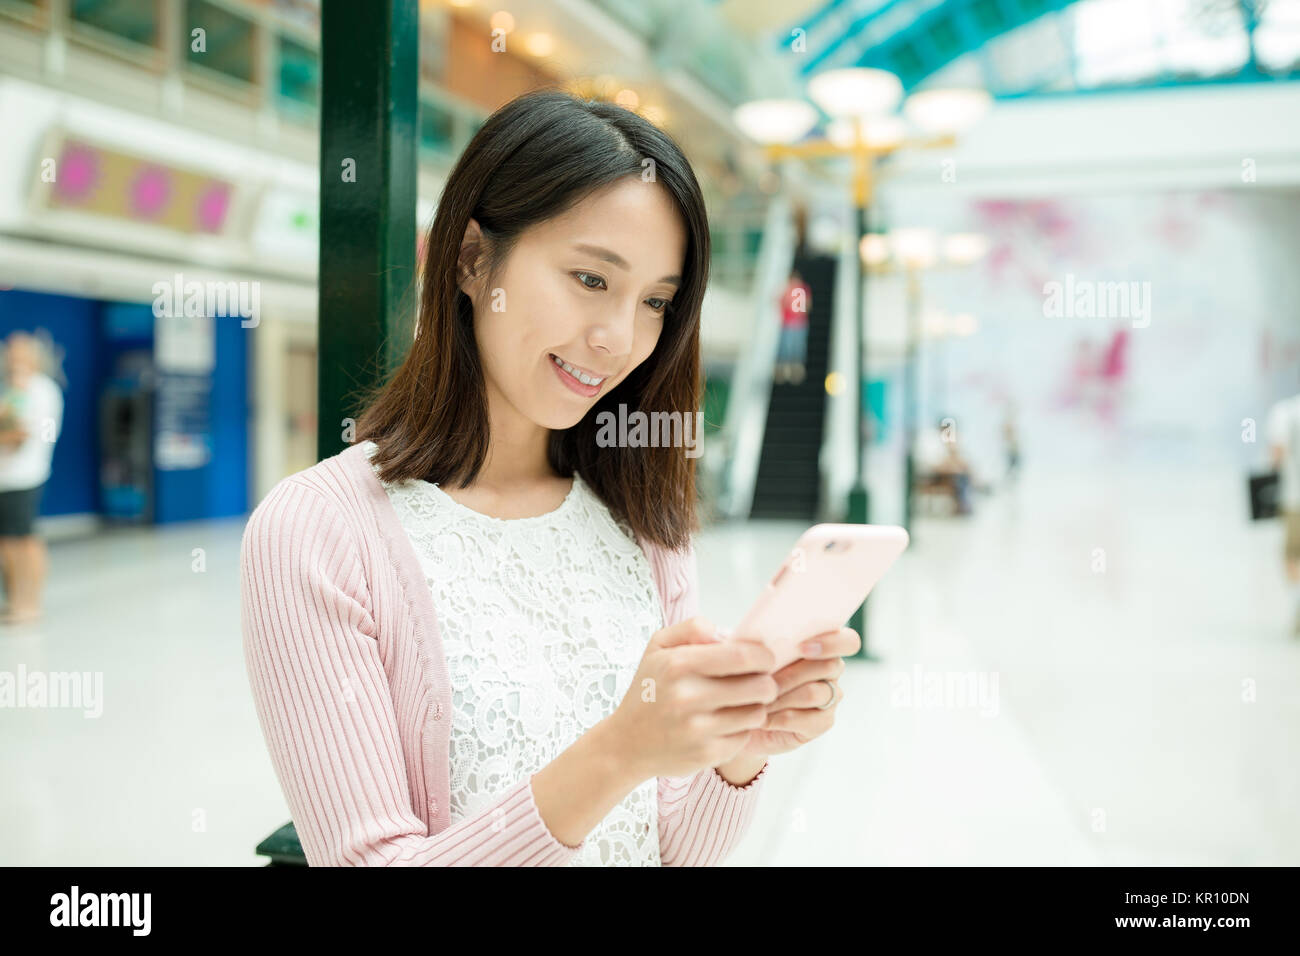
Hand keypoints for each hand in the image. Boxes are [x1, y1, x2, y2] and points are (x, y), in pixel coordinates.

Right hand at [606, 616, 777, 779]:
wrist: (626, 743)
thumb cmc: (649, 690)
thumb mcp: (658, 648)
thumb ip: (692, 628)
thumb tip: (727, 632)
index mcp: (678, 665)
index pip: (742, 656)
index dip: (764, 656)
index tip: (765, 659)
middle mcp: (687, 697)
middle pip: (759, 686)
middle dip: (767, 682)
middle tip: (760, 682)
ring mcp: (697, 729)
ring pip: (757, 713)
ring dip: (756, 707)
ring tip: (742, 703)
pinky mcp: (706, 754)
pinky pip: (744, 737)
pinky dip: (741, 729)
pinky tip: (726, 723)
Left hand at [733, 626, 858, 757]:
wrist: (740, 714)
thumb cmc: (744, 675)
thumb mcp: (746, 654)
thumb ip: (753, 641)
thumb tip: (743, 635)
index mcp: (821, 644)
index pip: (848, 641)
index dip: (833, 643)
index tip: (801, 648)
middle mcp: (831, 671)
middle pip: (830, 666)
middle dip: (792, 674)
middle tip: (764, 681)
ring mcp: (830, 698)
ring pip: (815, 693)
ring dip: (783, 696)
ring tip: (758, 700)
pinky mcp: (822, 723)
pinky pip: (809, 719)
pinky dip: (781, 718)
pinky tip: (762, 718)